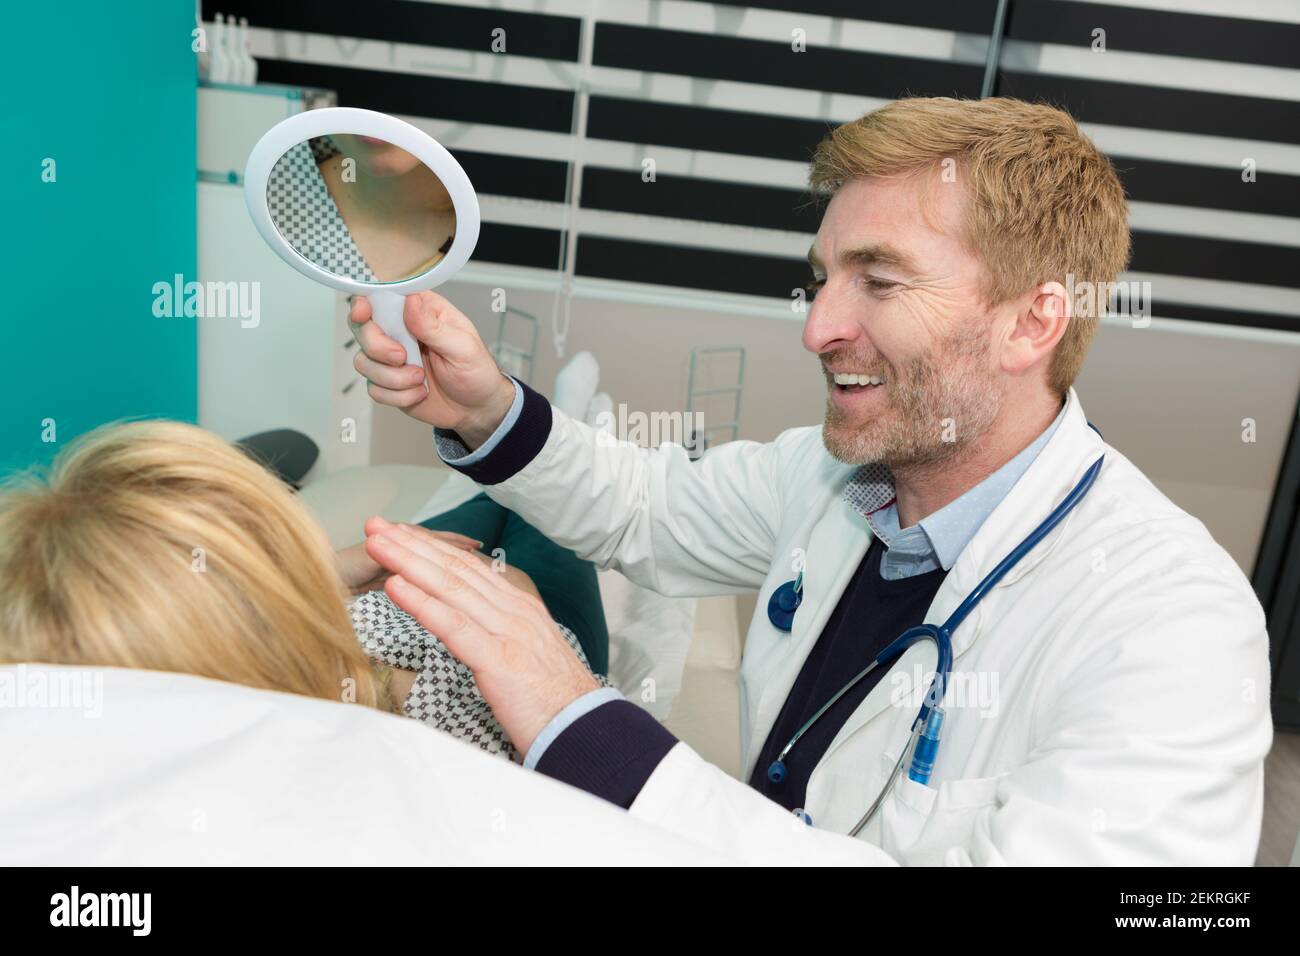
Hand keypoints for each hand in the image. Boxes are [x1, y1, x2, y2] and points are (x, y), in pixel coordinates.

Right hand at [349, 291, 515, 446]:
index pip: (382, 296)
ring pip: (364, 361)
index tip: (363, 313)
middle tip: (403, 357)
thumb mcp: (463, 347)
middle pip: (362, 328)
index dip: (365, 302)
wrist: (475, 408)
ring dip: (394, 378)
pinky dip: (397, 396)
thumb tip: (410, 301)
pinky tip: (419, 392)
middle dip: (378, 347)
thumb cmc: (476, 372)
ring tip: (421, 379)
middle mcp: (401, 330)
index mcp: (421, 311)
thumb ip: (433, 326)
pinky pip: (374, 388)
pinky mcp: (387, 382)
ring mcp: (390, 357)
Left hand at [363, 517, 600, 753]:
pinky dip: (421, 603)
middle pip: (455, 568)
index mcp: (519, 607)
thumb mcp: (528, 653)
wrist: (585, 726)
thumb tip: (474, 622)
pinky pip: (454, 625)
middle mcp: (514, 610)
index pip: (468, 567)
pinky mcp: (499, 659)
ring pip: (450, 588)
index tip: (399, 533)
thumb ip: (502, 631)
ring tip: (378, 545)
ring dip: (408, 562)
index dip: (431, 547)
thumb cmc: (553, 699)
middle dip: (412, 544)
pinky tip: (395, 586)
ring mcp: (507, 631)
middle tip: (377, 526)